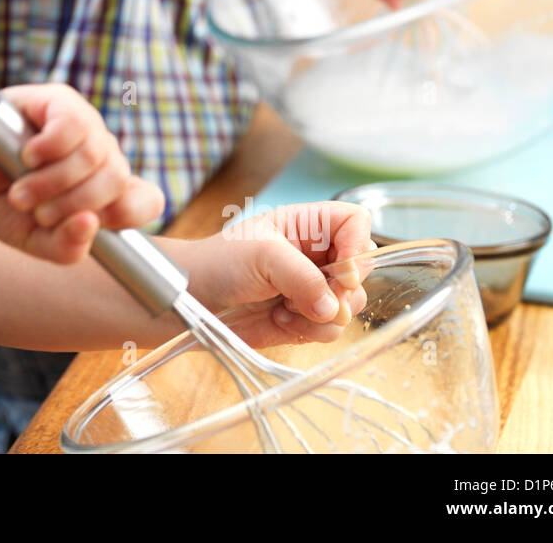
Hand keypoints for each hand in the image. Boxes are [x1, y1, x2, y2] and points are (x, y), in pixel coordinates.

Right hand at [0, 83, 163, 263]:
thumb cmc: (0, 202)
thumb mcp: (32, 239)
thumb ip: (65, 247)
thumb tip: (90, 224)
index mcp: (103, 190)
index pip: (146, 198)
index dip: (128, 212)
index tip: (90, 222)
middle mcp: (101, 156)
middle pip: (118, 180)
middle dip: (73, 204)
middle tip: (37, 212)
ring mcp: (84, 125)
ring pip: (95, 155)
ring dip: (52, 183)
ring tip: (21, 191)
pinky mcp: (61, 101)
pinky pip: (73, 125)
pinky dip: (48, 148)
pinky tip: (28, 155)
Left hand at [181, 202, 375, 349]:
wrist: (191, 299)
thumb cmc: (218, 262)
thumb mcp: (260, 255)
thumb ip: (302, 276)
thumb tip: (335, 308)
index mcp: (308, 225)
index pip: (356, 222)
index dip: (358, 246)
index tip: (344, 273)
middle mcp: (316, 255)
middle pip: (361, 270)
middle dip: (340, 290)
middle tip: (310, 296)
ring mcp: (313, 289)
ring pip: (350, 306)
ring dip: (320, 313)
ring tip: (282, 305)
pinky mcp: (305, 319)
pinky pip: (331, 330)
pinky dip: (308, 330)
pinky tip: (278, 319)